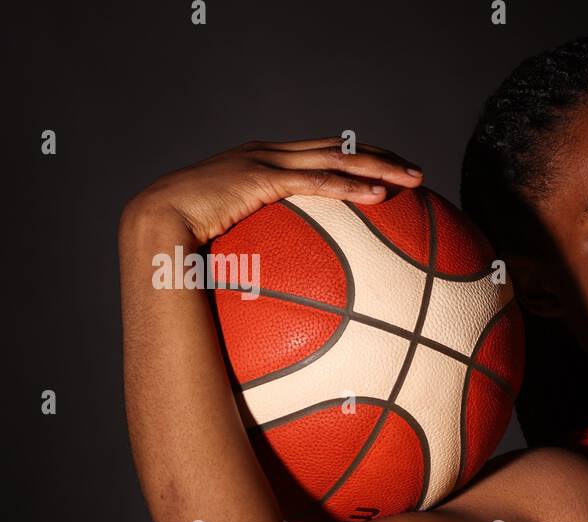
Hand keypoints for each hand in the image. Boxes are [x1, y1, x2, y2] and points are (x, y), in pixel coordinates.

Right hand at [124, 137, 423, 242]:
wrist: (152, 225)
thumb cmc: (186, 242)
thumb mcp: (233, 240)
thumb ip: (263, 248)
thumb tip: (289, 288)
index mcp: (263, 162)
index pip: (322, 153)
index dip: (358, 158)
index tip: (391, 172)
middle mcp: (268, 153)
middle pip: (338, 147)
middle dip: (382, 156)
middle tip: (417, 173)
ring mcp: (264, 160)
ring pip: (336, 157)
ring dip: (380, 166)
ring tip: (414, 179)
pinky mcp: (261, 176)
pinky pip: (317, 181)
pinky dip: (351, 187)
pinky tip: (380, 197)